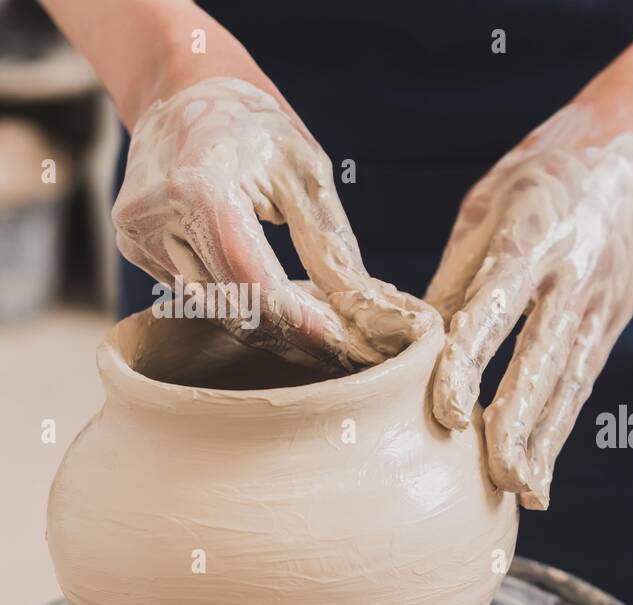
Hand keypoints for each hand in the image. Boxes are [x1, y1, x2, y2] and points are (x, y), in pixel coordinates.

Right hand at [114, 77, 435, 369]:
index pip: (254, 282)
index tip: (340, 342)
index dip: (299, 321)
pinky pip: (196, 292)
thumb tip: (359, 305)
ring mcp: (137, 234)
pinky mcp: (133, 245)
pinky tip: (269, 291)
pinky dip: (236, 299)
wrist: (183, 93)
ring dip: (265, 320)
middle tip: (338, 343)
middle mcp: (156, 216)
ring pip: (214, 307)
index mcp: (199, 189)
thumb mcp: (306, 171)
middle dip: (289, 330)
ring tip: (312, 316)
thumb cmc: (254, 127)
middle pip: (232, 305)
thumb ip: (328, 240)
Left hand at [426, 105, 632, 508]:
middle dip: (517, 424)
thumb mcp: (487, 205)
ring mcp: (600, 305)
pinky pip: (581, 384)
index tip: (447, 413)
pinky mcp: (612, 323)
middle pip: (542, 362)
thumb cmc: (542, 172)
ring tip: (524, 493)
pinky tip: (542, 471)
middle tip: (493, 478)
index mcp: (533, 238)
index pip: (495, 310)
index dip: (469, 365)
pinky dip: (560, 429)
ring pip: (569, 384)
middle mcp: (573, 278)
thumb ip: (455, 276)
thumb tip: (410, 346)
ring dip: (546, 443)